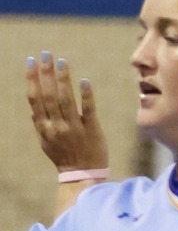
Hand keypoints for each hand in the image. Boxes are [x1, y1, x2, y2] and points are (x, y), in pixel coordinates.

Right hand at [25, 51, 106, 171]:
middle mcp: (56, 126)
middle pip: (49, 95)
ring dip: (63, 79)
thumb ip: (41, 124)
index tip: (31, 61)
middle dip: (46, 73)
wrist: (83, 176)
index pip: (35, 98)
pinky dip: (86, 95)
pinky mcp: (92, 130)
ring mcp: (74, 128)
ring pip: (66, 100)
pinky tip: (84, 80)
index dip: (32, 79)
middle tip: (46, 54)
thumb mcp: (46, 142)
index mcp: (43, 127)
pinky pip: (88, 110)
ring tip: (62, 62)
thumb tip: (34, 108)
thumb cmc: (64, 157)